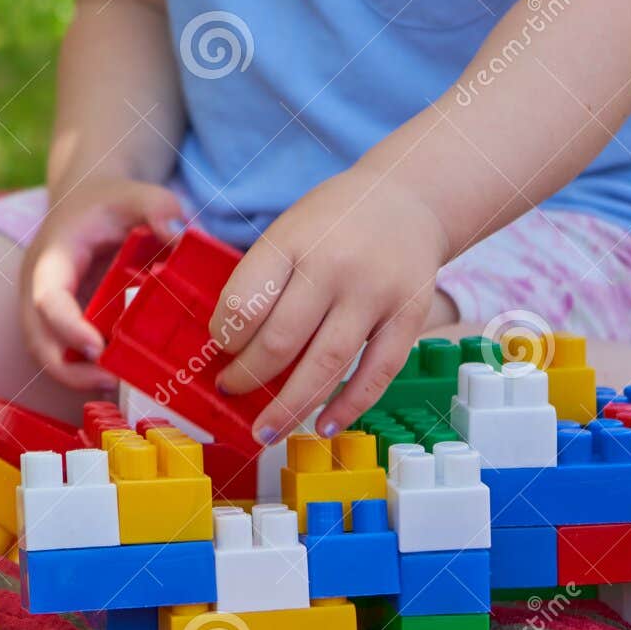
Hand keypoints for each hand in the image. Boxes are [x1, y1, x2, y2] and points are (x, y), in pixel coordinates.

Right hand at [21, 177, 186, 388]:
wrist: (85, 198)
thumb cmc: (108, 199)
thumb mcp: (135, 193)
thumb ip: (159, 206)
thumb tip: (178, 237)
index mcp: (53, 256)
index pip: (47, 298)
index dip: (67, 327)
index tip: (97, 348)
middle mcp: (38, 285)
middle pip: (37, 338)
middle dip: (68, 370)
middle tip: (111, 381)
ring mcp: (43, 305)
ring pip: (46, 352)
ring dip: (76, 375)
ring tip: (118, 382)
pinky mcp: (57, 319)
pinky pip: (61, 351)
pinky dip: (82, 368)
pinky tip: (117, 371)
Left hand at [210, 170, 448, 441]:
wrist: (409, 199)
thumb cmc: (334, 222)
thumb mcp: (288, 230)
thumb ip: (263, 279)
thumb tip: (231, 348)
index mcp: (293, 241)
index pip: (245, 302)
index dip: (225, 336)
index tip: (221, 348)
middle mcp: (334, 266)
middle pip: (281, 340)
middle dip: (248, 377)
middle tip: (231, 390)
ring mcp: (375, 293)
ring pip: (327, 364)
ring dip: (291, 406)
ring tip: (265, 431)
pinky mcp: (408, 317)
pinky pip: (377, 373)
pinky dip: (349, 406)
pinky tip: (324, 427)